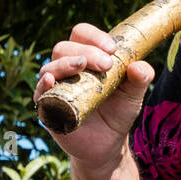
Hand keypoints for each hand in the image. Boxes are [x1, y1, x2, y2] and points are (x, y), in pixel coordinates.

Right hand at [33, 22, 154, 166]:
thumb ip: (141, 78)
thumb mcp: (133, 95)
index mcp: (87, 57)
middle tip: (106, 64)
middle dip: (85, 51)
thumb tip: (140, 67)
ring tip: (82, 66)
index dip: (94, 37)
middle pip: (64, 47)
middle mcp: (67, 68)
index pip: (82, 35)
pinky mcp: (47, 107)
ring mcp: (55, 87)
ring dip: (65, 63)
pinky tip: (51, 81)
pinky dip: (43, 85)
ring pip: (50, 66)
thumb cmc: (118, 113)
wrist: (107, 145)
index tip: (112, 48)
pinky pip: (39, 92)